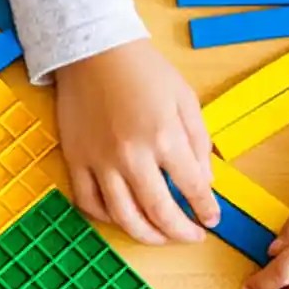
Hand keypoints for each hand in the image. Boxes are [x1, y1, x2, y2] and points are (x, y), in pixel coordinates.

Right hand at [55, 40, 217, 244]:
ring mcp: (100, 161)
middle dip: (181, 232)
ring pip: (124, 217)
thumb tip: (204, 182)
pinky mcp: (77, 160)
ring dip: (148, 236)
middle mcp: (132, 155)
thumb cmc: (143, 70)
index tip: (212, 219)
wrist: (94, 50)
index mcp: (164, 137)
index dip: (206, 210)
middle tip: (193, 237)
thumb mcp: (185, 99)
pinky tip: (124, 218)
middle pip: (160, 212)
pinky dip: (108, 218)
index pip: (192, 188)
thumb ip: (198, 142)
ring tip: (161, 238)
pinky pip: (90, 203)